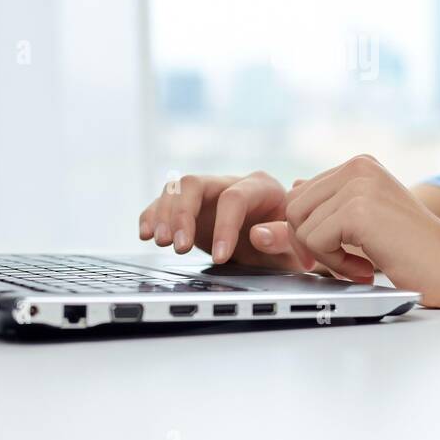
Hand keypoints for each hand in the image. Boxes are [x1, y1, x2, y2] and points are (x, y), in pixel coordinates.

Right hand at [137, 171, 311, 269]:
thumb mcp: (295, 246)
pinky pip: (164, 203)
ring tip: (161, 242)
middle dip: (183, 215)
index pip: (234, 198)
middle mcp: (230, 183)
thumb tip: (257, 234)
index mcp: (262, 186)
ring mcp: (208, 193)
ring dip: (164, 216)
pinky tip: (145, 233)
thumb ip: (281, 239)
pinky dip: (151, 216)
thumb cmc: (290, 244)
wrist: (279, 246)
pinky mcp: (191, 207)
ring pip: (177, 190)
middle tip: (179, 247)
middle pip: (196, 184)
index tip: (221, 257)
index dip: (225, 227)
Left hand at [282, 154, 439, 305]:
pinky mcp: (358, 209)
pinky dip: (335, 264)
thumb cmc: (413, 249)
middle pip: (292, 207)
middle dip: (310, 244)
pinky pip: (314, 241)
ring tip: (360, 264)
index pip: (299, 194)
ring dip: (325, 256)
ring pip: (300, 226)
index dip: (309, 231)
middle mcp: (357, 167)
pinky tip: (366, 268)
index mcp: (359, 165)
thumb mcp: (366, 219)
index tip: (337, 252)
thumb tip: (293, 186)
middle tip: (346, 262)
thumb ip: (332, 202)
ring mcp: (358, 185)